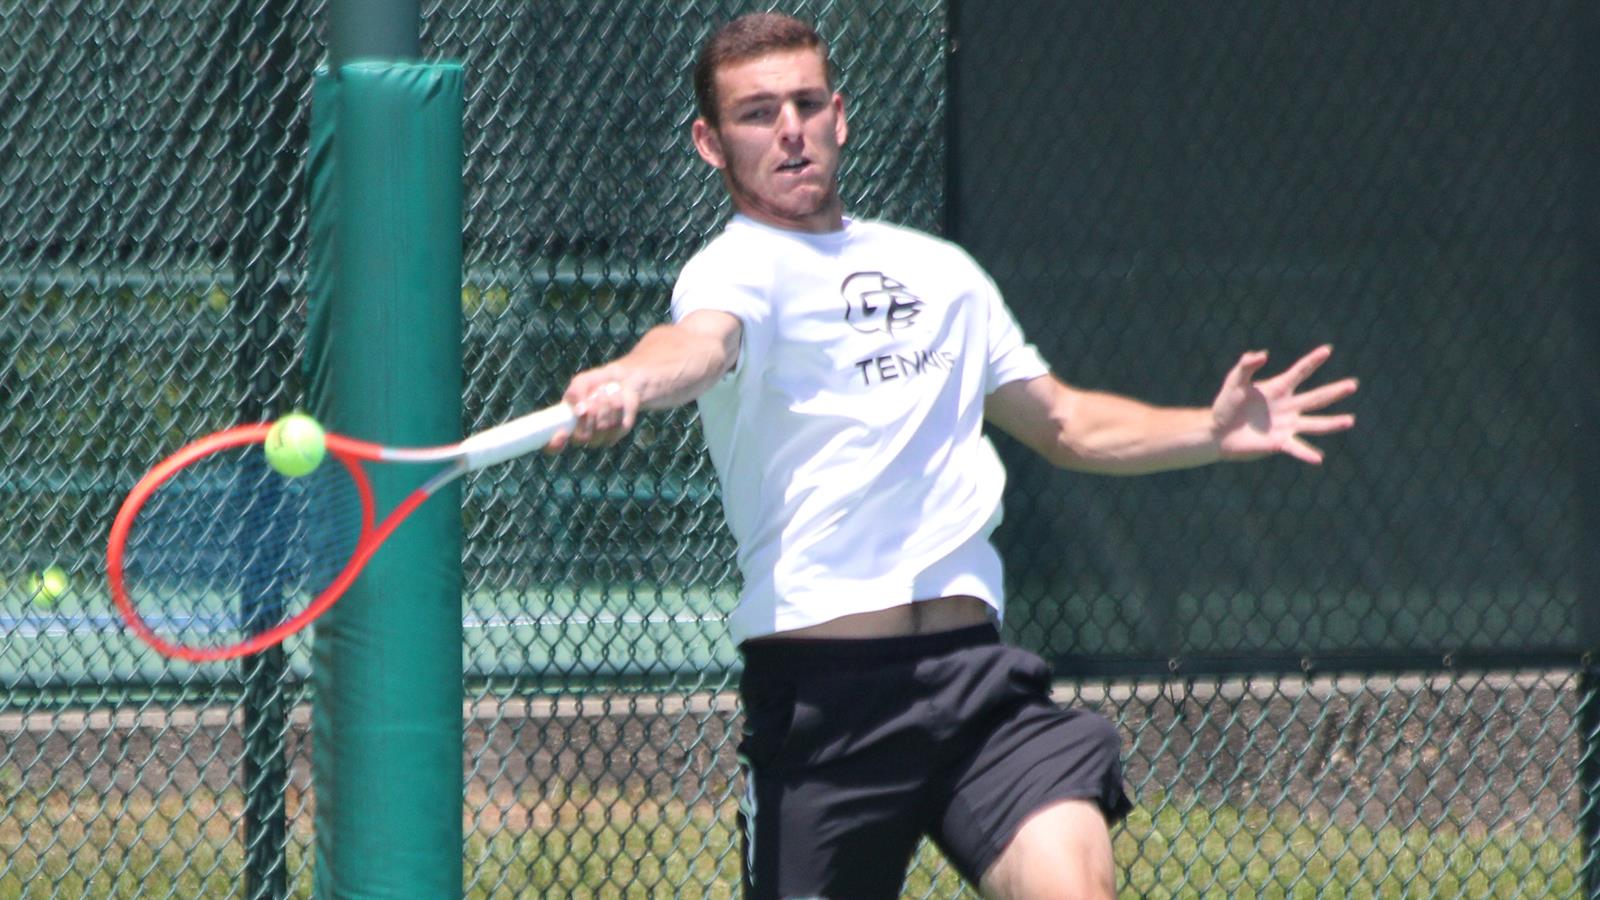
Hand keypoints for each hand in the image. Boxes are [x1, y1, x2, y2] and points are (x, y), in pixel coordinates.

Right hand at [544, 369, 637, 450]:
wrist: (619, 381)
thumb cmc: (594, 383)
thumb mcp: (580, 382)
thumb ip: (575, 393)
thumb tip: (578, 410)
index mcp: (565, 425)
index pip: (554, 446)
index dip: (556, 444)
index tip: (561, 433)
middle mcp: (580, 435)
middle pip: (581, 438)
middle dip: (587, 416)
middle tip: (592, 397)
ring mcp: (599, 437)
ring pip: (600, 429)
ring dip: (603, 406)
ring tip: (603, 390)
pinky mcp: (616, 434)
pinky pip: (615, 425)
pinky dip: (615, 407)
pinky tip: (615, 396)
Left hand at [1211, 345, 1357, 463]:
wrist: (1217, 432)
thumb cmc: (1225, 405)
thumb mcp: (1234, 381)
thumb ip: (1246, 365)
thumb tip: (1263, 354)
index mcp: (1278, 388)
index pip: (1299, 372)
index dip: (1312, 361)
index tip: (1327, 350)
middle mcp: (1288, 406)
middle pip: (1316, 398)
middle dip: (1334, 391)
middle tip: (1353, 384)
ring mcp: (1286, 425)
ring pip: (1315, 424)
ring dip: (1332, 423)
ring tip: (1350, 421)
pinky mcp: (1279, 443)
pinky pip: (1296, 448)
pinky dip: (1306, 454)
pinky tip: (1318, 459)